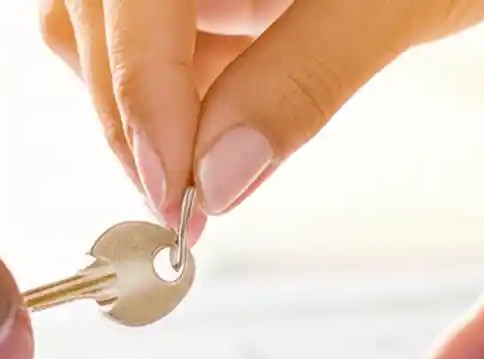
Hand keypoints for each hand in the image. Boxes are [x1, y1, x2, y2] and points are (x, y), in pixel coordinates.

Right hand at [40, 0, 483, 233]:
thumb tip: (217, 181)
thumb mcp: (395, 4)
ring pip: (93, 36)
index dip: (138, 92)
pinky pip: (142, 45)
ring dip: (143, 114)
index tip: (173, 192)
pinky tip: (227, 123)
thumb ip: (301, 80)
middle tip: (189, 212)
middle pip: (88, 19)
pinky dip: (172, 98)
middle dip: (135, 121)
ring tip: (214, 168)